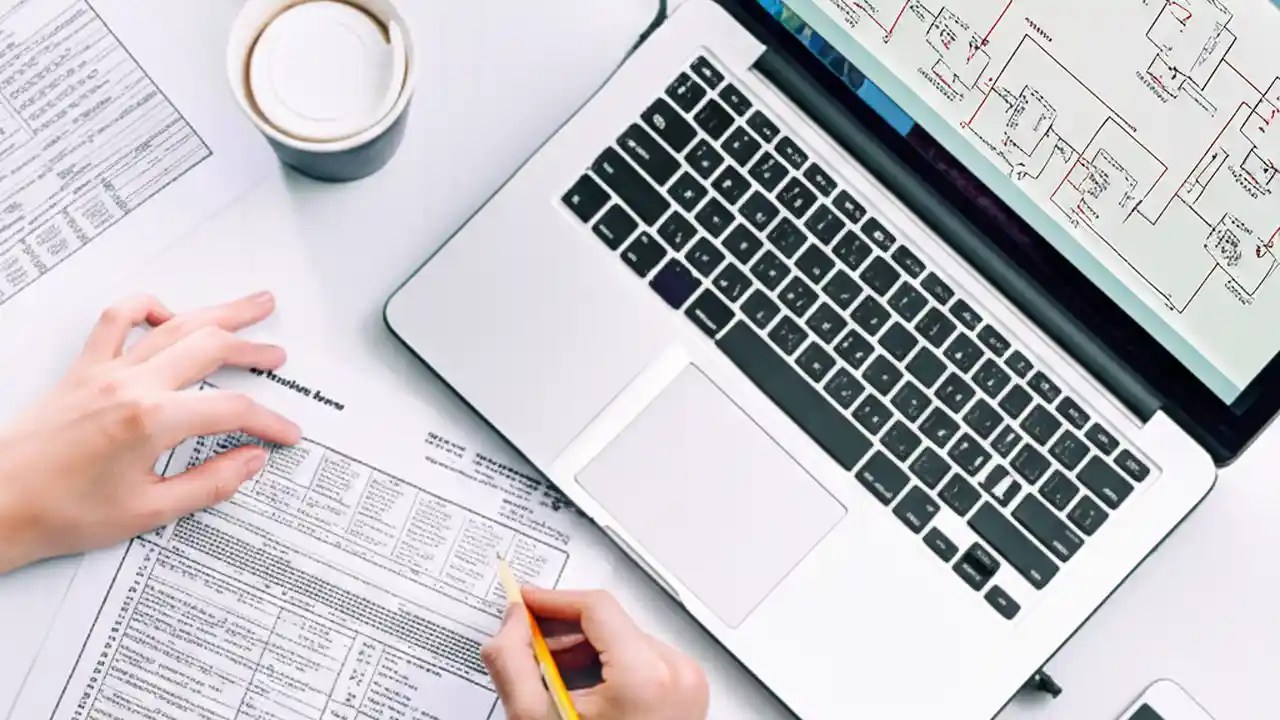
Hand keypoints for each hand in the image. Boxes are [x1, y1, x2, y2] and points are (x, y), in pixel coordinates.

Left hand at [0, 292, 300, 572]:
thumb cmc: (59, 513)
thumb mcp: (148, 511)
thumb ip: (209, 483)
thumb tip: (250, 461)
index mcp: (151, 422)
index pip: (232, 409)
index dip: (268, 421)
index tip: (283, 434)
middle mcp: (130, 387)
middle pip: (210, 349)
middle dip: (254, 348)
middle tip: (277, 353)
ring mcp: (104, 372)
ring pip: (174, 326)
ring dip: (218, 314)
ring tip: (249, 306)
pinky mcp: (82, 371)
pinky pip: (114, 320)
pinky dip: (145, 308)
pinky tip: (167, 313)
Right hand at [482, 588, 708, 719]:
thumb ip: (513, 663)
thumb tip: (511, 624)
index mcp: (647, 675)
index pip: (595, 607)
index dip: (551, 601)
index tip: (524, 603)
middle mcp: (677, 673)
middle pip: (609, 624)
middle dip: (561, 634)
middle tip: (524, 646)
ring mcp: (688, 685)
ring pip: (624, 643)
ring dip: (582, 654)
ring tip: (549, 681)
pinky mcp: (688, 695)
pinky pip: (640, 663)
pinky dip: (605, 670)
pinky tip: (577, 695)